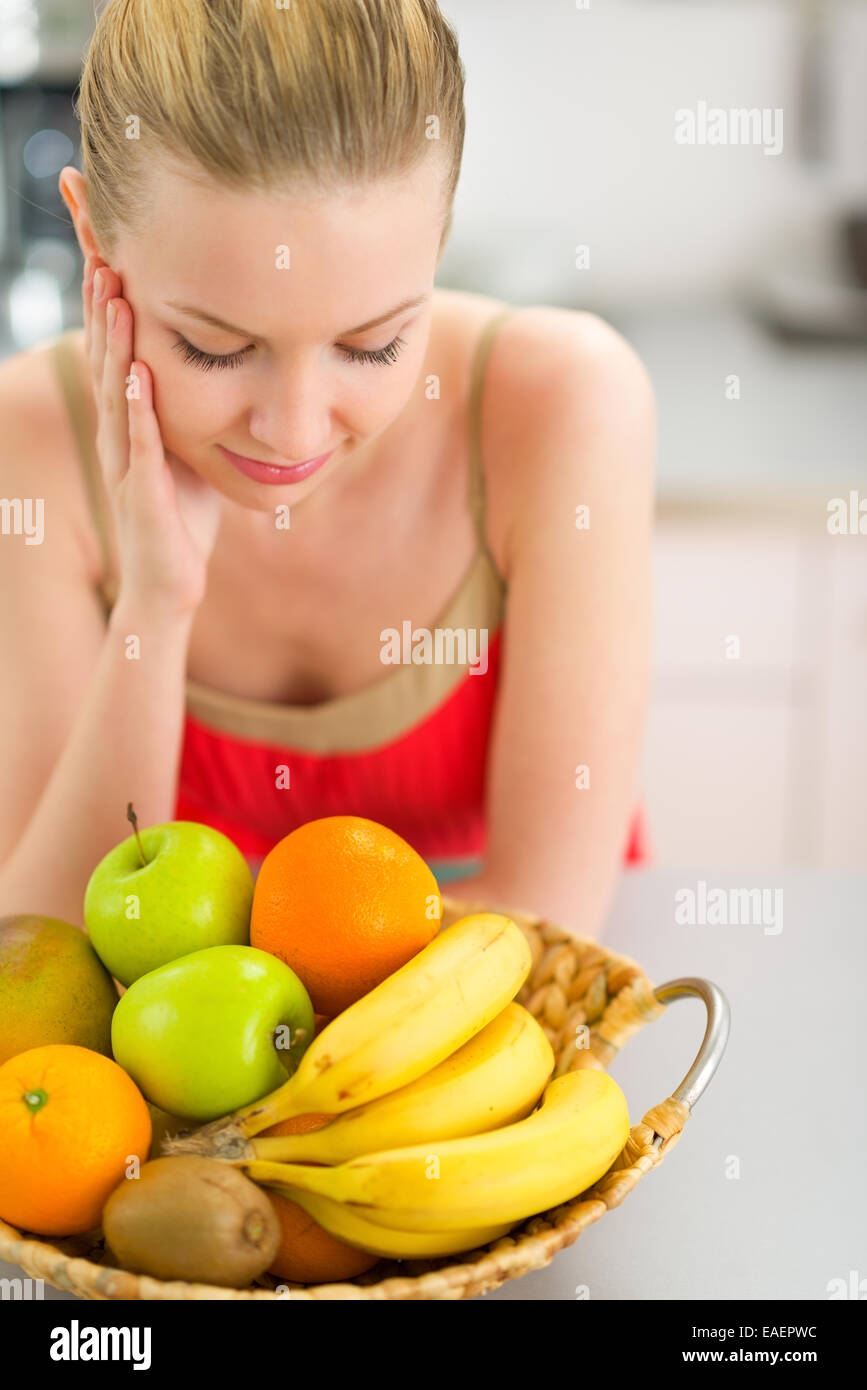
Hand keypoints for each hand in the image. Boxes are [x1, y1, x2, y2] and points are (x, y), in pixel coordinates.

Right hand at [83, 254, 221, 618]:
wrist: (168, 587)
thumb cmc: (181, 520)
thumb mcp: (190, 451)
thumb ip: (194, 408)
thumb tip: (228, 364)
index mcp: (129, 422)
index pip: (115, 348)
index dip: (108, 298)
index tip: (107, 242)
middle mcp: (118, 435)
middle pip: (104, 356)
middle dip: (99, 301)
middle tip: (97, 245)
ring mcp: (125, 464)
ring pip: (114, 393)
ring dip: (114, 343)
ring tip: (113, 294)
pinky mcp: (142, 496)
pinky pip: (140, 448)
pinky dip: (138, 411)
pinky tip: (139, 377)